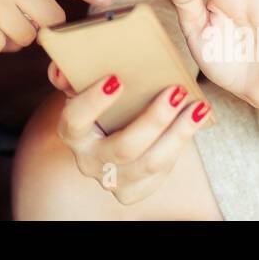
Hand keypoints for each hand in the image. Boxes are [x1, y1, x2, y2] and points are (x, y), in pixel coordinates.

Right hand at [48, 62, 211, 205]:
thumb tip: (60, 69)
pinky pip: (161, 173)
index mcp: (72, 133)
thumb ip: (70, 76)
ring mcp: (112, 180)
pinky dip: (182, 145)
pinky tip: (197, 121)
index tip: (116, 80)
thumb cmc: (102, 104)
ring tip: (198, 107)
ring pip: (150, 164)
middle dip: (154, 119)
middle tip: (176, 91)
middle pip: (123, 148)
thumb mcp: (83, 87)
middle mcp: (88, 161)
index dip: (93, 103)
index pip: (75, 121)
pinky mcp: (134, 190)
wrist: (112, 132)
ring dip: (179, 134)